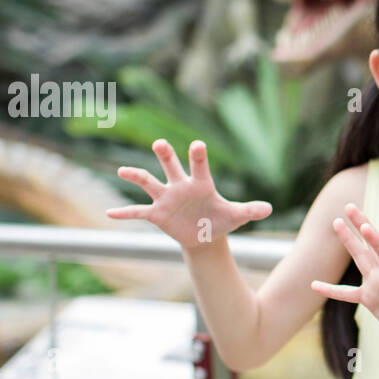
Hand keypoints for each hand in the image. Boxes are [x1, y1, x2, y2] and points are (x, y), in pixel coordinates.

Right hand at [106, 139, 271, 249]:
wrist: (205, 235)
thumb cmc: (220, 220)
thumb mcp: (236, 216)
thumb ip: (250, 210)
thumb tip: (268, 209)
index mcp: (201, 183)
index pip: (199, 166)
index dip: (198, 155)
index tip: (197, 145)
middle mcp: (180, 186)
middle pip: (171, 166)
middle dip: (166, 155)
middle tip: (160, 143)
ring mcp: (166, 198)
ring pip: (149, 183)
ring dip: (136, 176)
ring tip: (123, 170)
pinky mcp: (157, 214)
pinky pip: (139, 211)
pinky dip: (125, 213)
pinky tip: (110, 213)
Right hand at [310, 203, 378, 346]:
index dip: (376, 241)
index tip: (365, 226)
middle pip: (369, 247)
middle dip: (359, 226)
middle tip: (348, 206)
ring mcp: (376, 285)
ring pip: (359, 259)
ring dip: (348, 241)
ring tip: (336, 222)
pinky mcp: (370, 299)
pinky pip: (345, 293)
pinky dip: (330, 290)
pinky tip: (314, 285)